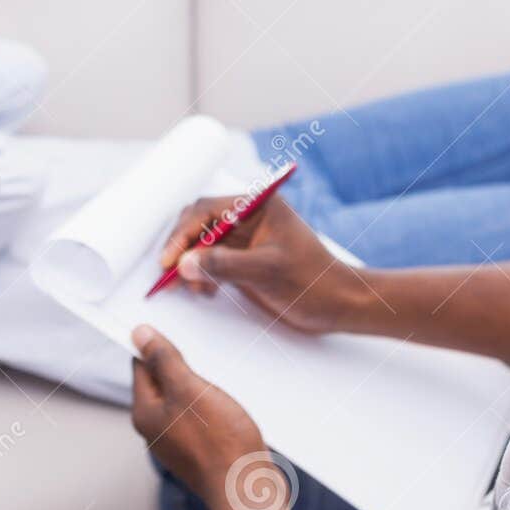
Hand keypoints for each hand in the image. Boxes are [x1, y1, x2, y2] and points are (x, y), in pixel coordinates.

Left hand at [130, 326, 269, 507]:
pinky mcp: (200, 451)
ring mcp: (178, 442)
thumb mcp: (188, 388)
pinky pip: (200, 418)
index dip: (155, 345)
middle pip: (163, 382)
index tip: (173, 329)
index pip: (141, 366)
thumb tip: (139, 334)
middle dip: (182, 365)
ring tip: (220, 380)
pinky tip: (228, 403)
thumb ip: (163, 360)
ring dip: (199, 386)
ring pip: (184, 399)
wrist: (247, 489)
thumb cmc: (219, 440)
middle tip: (203, 352)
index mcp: (145, 413)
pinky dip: (210, 405)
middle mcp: (156, 429)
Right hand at [159, 194, 365, 332]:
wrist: (339, 304)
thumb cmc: (312, 281)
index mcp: (257, 205)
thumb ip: (224, 265)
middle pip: (199, 224)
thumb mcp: (267, 271)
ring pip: (202, 245)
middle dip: (184, 250)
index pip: (206, 210)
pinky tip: (205, 291)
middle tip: (171, 276)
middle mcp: (248, 217)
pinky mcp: (243, 260)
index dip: (183, 233)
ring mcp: (245, 239)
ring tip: (195, 290)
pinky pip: (211, 261)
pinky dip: (202, 275)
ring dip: (191, 266)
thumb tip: (184, 264)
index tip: (170, 260)